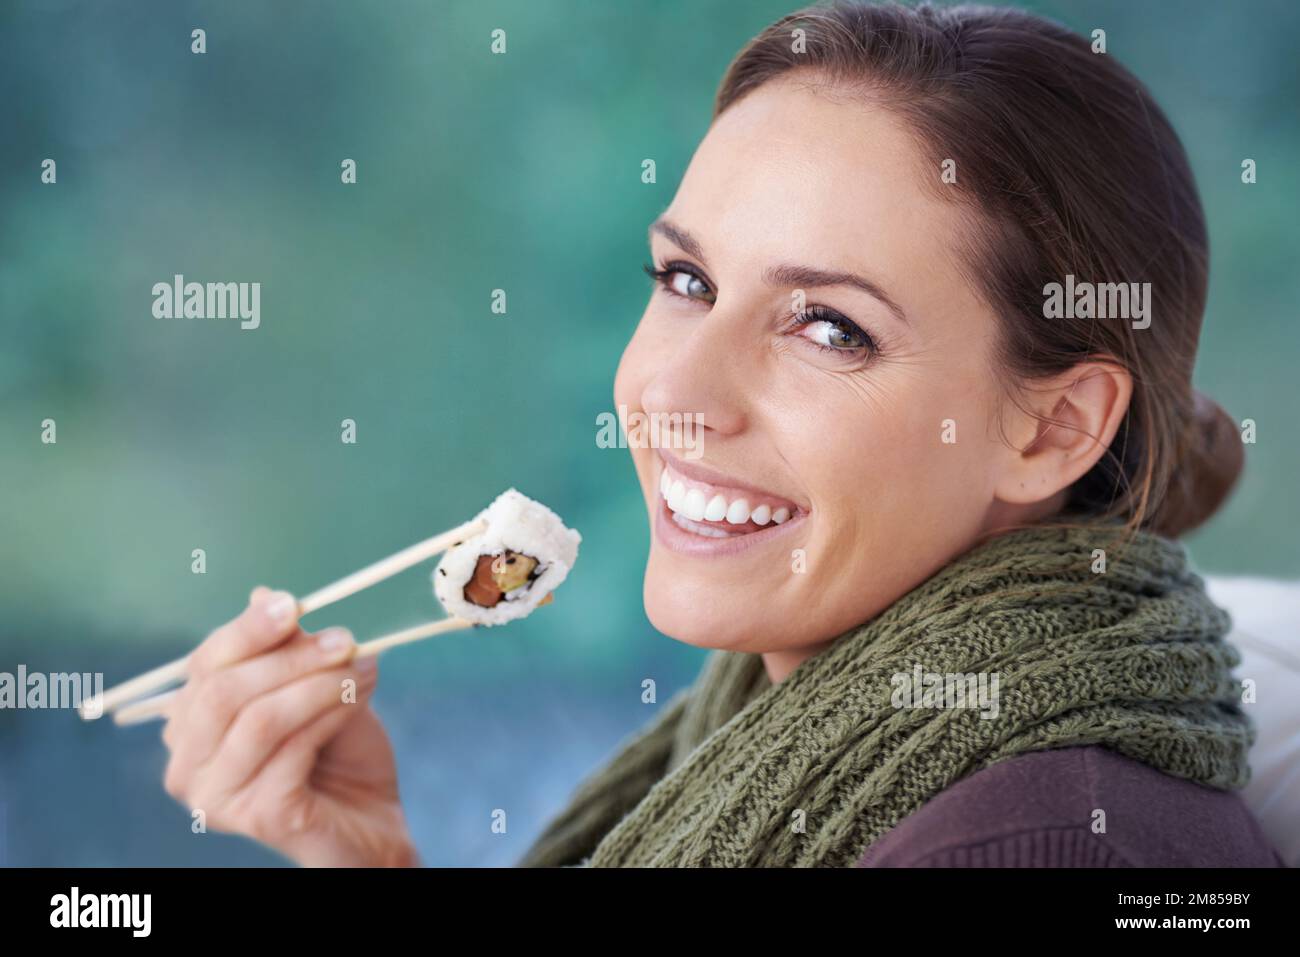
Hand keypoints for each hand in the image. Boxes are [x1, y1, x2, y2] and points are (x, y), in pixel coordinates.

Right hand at [160, 587, 417, 866]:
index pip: (205, 666)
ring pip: (260, 719)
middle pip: (224, 692)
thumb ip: (287, 649)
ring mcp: (216, 798)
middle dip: (289, 657)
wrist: (371, 822)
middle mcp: (188, 766)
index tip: (293, 603)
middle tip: (344, 639)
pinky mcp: (256, 817)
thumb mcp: (314, 687)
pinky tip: (359, 699)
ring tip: (364, 668)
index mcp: (190, 726)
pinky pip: (293, 750)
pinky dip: (331, 715)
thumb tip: (263, 595)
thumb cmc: (337, 753)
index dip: (247, 631)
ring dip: (318, 685)